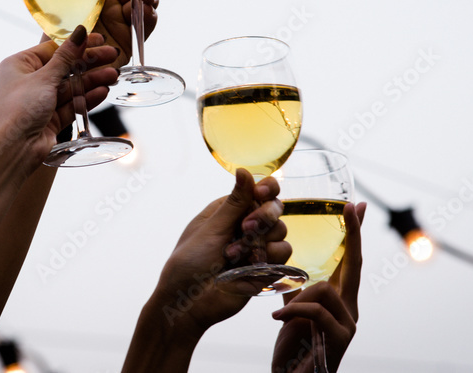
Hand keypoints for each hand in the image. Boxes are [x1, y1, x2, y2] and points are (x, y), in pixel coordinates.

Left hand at [0, 26, 118, 161]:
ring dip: (92, 81)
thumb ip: (65, 57)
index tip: (99, 39)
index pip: (53, 49)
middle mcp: (29, 81)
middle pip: (65, 68)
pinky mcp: (51, 119)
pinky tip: (103, 91)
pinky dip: (87, 98)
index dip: (77, 44)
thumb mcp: (44, 78)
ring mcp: (41, 101)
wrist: (13, 151)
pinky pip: (72, 104)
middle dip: (89, 63)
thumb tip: (79, 32)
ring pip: (71, 87)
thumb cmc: (18, 110)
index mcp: (19, 65)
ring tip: (113, 75)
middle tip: (113, 56)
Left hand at [152, 169, 291, 339]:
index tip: (261, 193)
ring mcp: (258, 247)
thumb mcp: (211, 228)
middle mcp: (247, 226)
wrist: (188, 302)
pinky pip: (284, 255)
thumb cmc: (190, 262)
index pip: (260, 190)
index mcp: (230, 210)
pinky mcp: (267, 269)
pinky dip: (267, 258)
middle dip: (263, 217)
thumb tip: (244, 170)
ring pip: (282, 232)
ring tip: (233, 256)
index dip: (267, 188)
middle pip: (275, 208)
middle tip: (245, 228)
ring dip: (260, 242)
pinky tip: (248, 267)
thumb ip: (234, 203)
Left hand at [271, 202, 366, 372]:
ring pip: (324, 288)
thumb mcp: (291, 311)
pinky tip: (278, 322)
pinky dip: (293, 312)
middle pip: (355, 264)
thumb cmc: (293, 348)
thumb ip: (295, 289)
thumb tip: (286, 265)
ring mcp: (349, 323)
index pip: (349, 261)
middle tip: (351, 205)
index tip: (355, 206)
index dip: (353, 233)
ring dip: (298, 299)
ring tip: (283, 317)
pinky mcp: (340, 337)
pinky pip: (316, 309)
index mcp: (340, 300)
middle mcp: (350, 309)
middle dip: (353, 233)